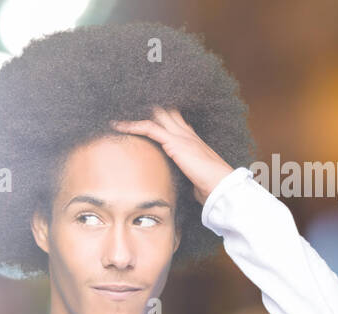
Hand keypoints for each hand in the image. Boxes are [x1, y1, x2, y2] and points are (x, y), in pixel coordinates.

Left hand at [111, 107, 233, 204]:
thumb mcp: (193, 176)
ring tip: (118, 116)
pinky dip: (131, 126)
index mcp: (192, 139)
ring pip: (155, 116)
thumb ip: (183, 173)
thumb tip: (179, 183)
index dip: (160, 114)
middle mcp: (186, 133)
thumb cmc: (209, 185)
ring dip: (136, 114)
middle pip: (164, 112)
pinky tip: (118, 125)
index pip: (174, 119)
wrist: (220, 185)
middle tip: (128, 106)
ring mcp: (181, 136)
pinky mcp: (174, 142)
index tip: (144, 113)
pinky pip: (149, 128)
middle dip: (147, 109)